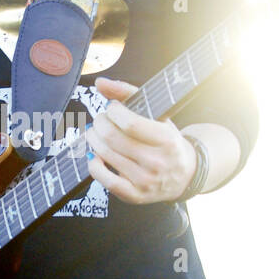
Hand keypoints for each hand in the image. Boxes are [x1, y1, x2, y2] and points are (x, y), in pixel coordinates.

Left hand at [86, 77, 198, 204]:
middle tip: (100, 120)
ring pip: (105, 155)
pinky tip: (95, 155)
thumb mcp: (158, 115)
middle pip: (112, 138)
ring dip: (93, 139)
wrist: (185, 175)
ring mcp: (145, 181)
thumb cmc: (167, 141)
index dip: (112, 112)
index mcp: (166, 139)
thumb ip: (128, 93)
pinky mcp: (135, 195)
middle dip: (99, 123)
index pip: (129, 123)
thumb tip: (100, 83)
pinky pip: (105, 180)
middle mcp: (157, 162)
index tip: (112, 108)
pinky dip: (93, 165)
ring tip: (96, 133)